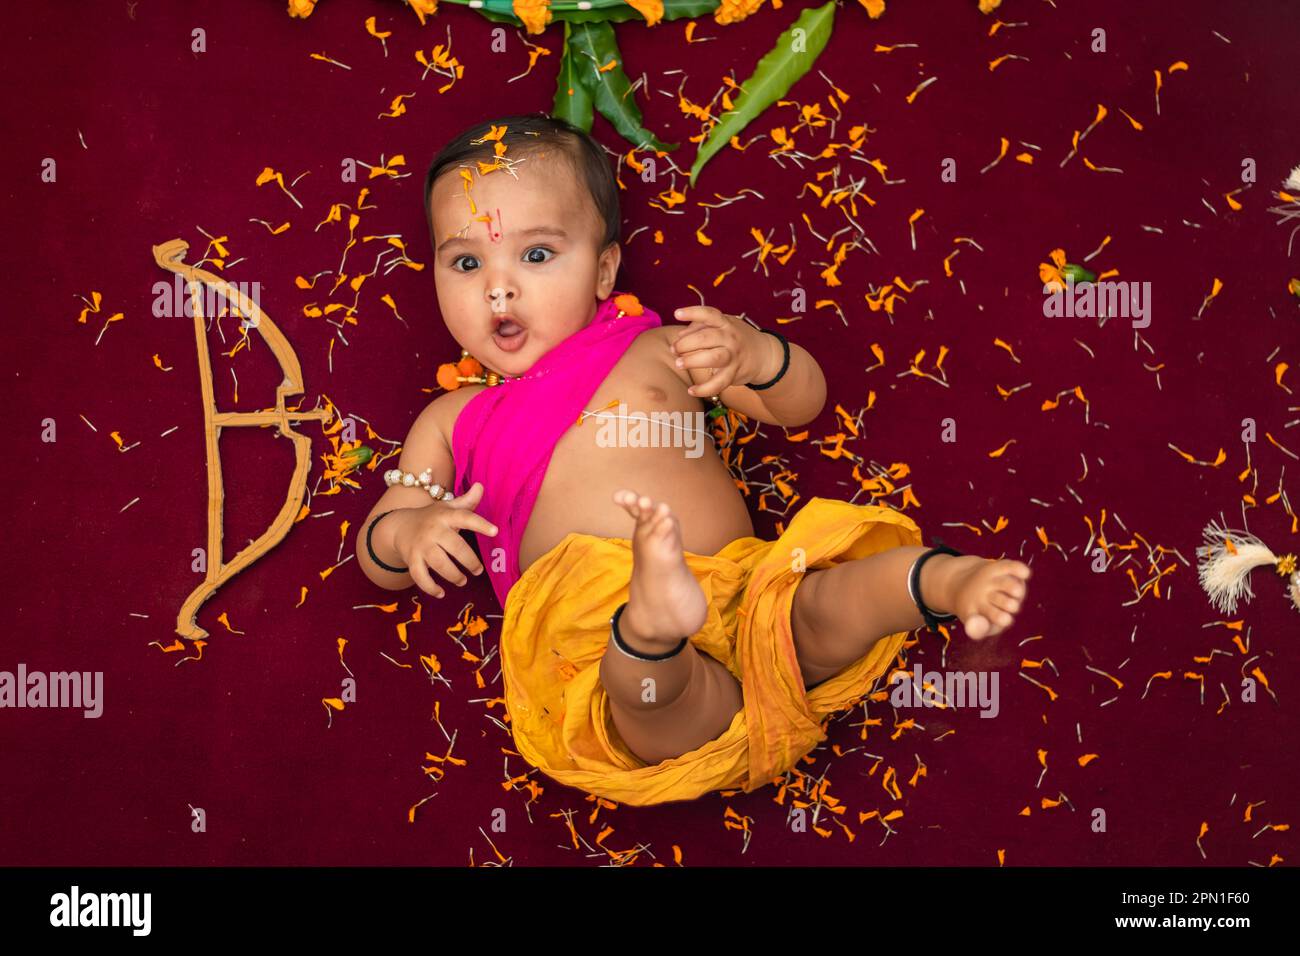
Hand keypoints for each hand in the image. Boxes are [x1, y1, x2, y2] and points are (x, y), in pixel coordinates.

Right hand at [390, 481, 497, 597]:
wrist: (398, 525)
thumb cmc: (431, 518)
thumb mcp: (447, 508)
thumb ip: (466, 502)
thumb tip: (480, 486)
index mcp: (446, 516)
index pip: (465, 517)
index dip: (480, 524)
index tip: (495, 531)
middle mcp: (434, 530)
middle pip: (455, 546)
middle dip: (470, 561)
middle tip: (478, 570)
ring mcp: (421, 545)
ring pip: (439, 563)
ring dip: (453, 575)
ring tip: (463, 581)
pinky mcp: (411, 559)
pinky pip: (420, 576)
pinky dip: (430, 587)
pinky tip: (441, 593)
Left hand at [670, 305, 777, 397]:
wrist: (764, 355)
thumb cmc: (735, 338)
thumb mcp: (723, 326)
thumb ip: (700, 328)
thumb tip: (680, 336)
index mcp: (725, 323)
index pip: (709, 314)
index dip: (693, 313)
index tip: (677, 313)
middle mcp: (730, 338)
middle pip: (706, 338)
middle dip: (686, 343)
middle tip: (675, 349)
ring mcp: (733, 356)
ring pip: (713, 358)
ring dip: (693, 361)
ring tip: (679, 364)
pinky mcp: (734, 373)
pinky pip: (719, 383)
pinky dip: (704, 389)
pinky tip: (691, 390)